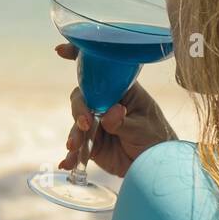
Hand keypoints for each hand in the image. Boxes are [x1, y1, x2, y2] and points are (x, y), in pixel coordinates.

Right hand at [55, 43, 174, 176]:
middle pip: (82, 97)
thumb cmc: (157, 141)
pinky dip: (72, 156)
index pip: (100, 70)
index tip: (61, 51)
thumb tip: (110, 112)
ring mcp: (97, 123)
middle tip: (84, 124)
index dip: (80, 57)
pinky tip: (67, 164)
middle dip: (79, 109)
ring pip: (76, 122)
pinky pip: (77, 147)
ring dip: (74, 134)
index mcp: (122, 91)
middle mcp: (105, 103)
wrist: (156, 168)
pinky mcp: (92, 143)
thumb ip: (124, 121)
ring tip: (74, 147)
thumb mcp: (143, 128)